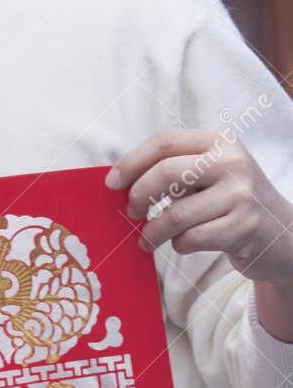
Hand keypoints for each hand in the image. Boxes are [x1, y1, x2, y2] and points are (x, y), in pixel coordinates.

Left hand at [108, 128, 292, 281]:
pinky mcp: (243, 228)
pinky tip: (183, 244)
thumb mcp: (213, 174)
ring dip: (152, 231)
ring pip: (174, 214)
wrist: (284, 237)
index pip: (164, 142)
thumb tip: (121, 180)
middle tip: (132, 212)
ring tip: (148, 239)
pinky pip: (190, 239)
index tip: (112, 183)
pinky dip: (178, 245)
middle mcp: (233, 162)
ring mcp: (241, 195)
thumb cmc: (234, 204)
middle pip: (165, 174)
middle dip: (138, 196)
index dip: (131, 162)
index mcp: (220, 142)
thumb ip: (177, 170)